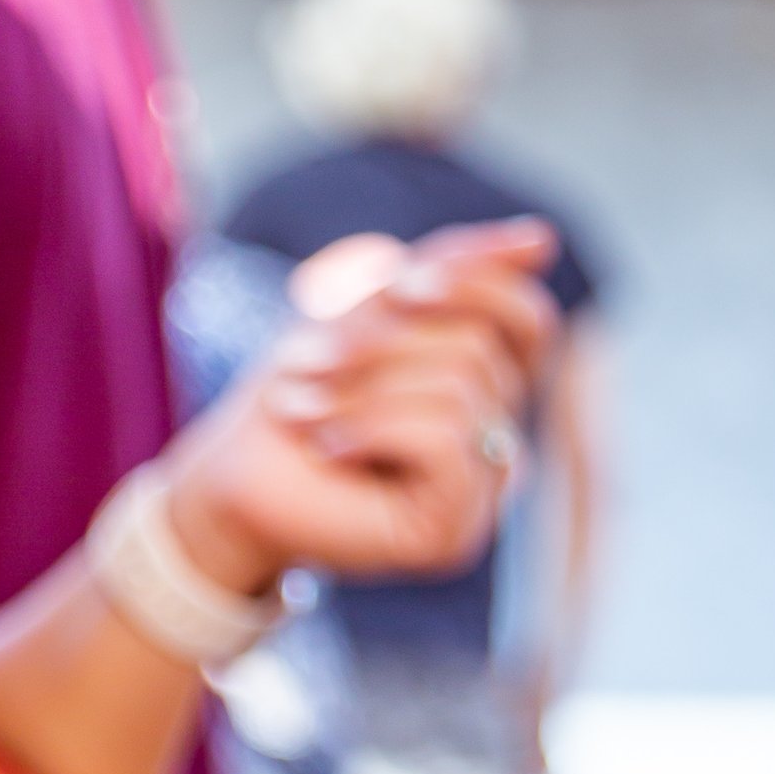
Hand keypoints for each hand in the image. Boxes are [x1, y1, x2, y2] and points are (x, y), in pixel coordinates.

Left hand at [165, 221, 560, 595]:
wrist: (231, 480)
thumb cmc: (299, 391)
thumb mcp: (375, 310)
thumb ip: (456, 273)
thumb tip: (544, 239)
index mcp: (489, 394)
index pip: (529, 321)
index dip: (472, 283)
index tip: (395, 286)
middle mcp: (497, 448)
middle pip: (483, 349)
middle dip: (388, 342)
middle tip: (309, 362)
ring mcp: (480, 498)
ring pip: (464, 390)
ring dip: (368, 387)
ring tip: (303, 408)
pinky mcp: (454, 534)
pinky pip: (450, 442)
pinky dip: (377, 429)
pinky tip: (329, 448)